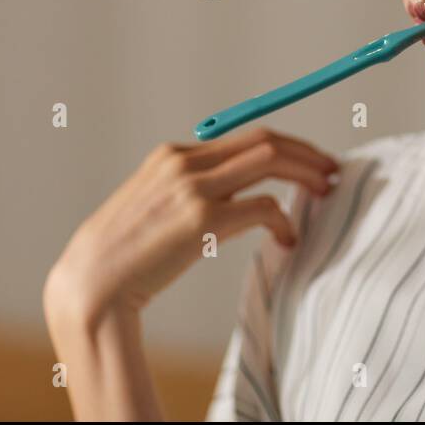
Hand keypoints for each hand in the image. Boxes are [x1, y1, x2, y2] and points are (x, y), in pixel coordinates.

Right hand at [43, 127, 340, 324]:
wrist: (90, 287)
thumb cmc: (123, 257)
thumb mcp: (154, 208)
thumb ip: (191, 192)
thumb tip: (237, 196)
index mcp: (173, 156)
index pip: (248, 137)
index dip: (289, 147)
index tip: (313, 161)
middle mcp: (184, 164)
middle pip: (266, 142)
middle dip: (308, 154)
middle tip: (334, 172)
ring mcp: (193, 189)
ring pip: (271, 162)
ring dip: (307, 175)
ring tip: (326, 193)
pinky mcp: (201, 219)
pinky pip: (263, 207)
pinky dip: (284, 220)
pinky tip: (288, 239)